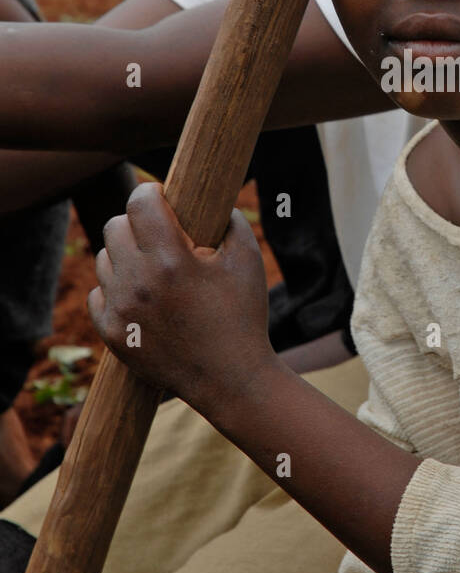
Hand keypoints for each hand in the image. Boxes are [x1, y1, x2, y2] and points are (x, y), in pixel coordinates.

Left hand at [87, 182, 272, 411]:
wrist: (231, 379)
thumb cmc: (244, 317)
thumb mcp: (248, 259)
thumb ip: (231, 220)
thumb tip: (215, 202)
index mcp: (171, 259)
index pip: (139, 202)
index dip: (151, 192)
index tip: (161, 197)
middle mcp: (138, 282)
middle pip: (115, 226)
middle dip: (137, 223)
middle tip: (158, 233)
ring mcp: (121, 310)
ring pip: (104, 259)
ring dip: (125, 255)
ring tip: (153, 268)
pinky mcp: (111, 334)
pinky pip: (98, 293)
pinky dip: (117, 288)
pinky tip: (142, 295)